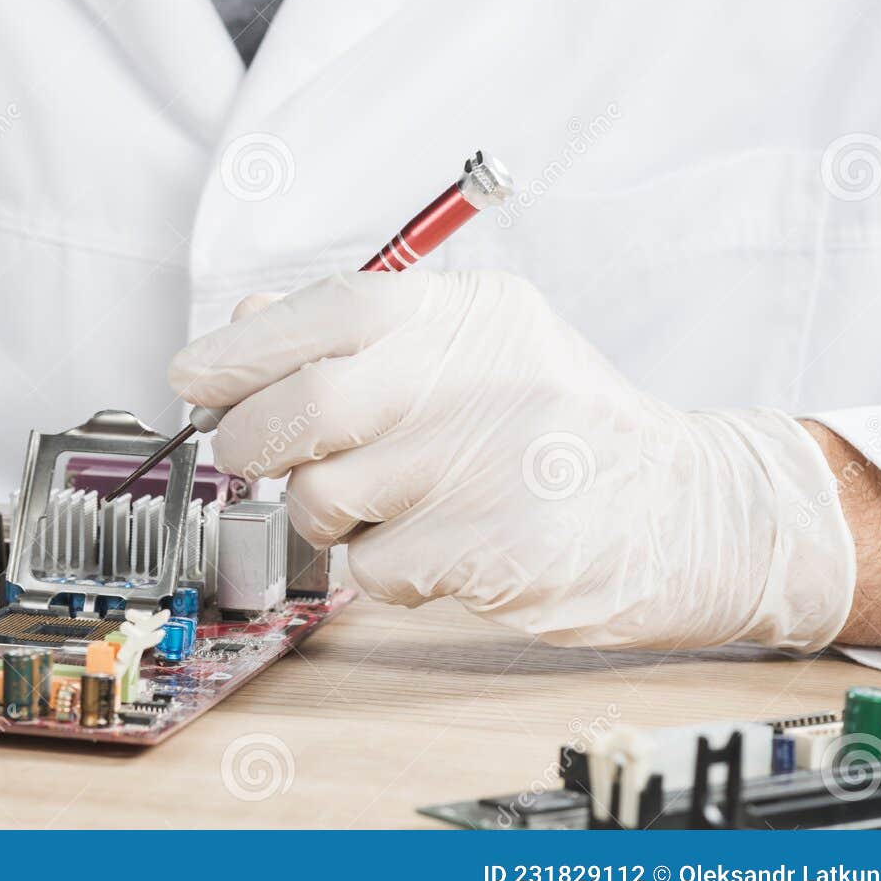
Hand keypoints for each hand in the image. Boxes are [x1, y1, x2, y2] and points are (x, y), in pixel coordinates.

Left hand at [169, 271, 854, 649]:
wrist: (690, 514)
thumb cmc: (557, 429)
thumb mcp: (474, 350)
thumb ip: (358, 336)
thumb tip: (241, 326)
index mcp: (471, 314)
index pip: (331, 309)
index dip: (243, 347)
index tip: (189, 376)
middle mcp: (482, 376)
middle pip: (306, 408)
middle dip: (252, 443)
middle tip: (253, 459)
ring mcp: (494, 464)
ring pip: (327, 498)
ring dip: (327, 514)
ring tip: (387, 506)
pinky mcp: (500, 551)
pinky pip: (375, 569)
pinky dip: (381, 570)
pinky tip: (437, 551)